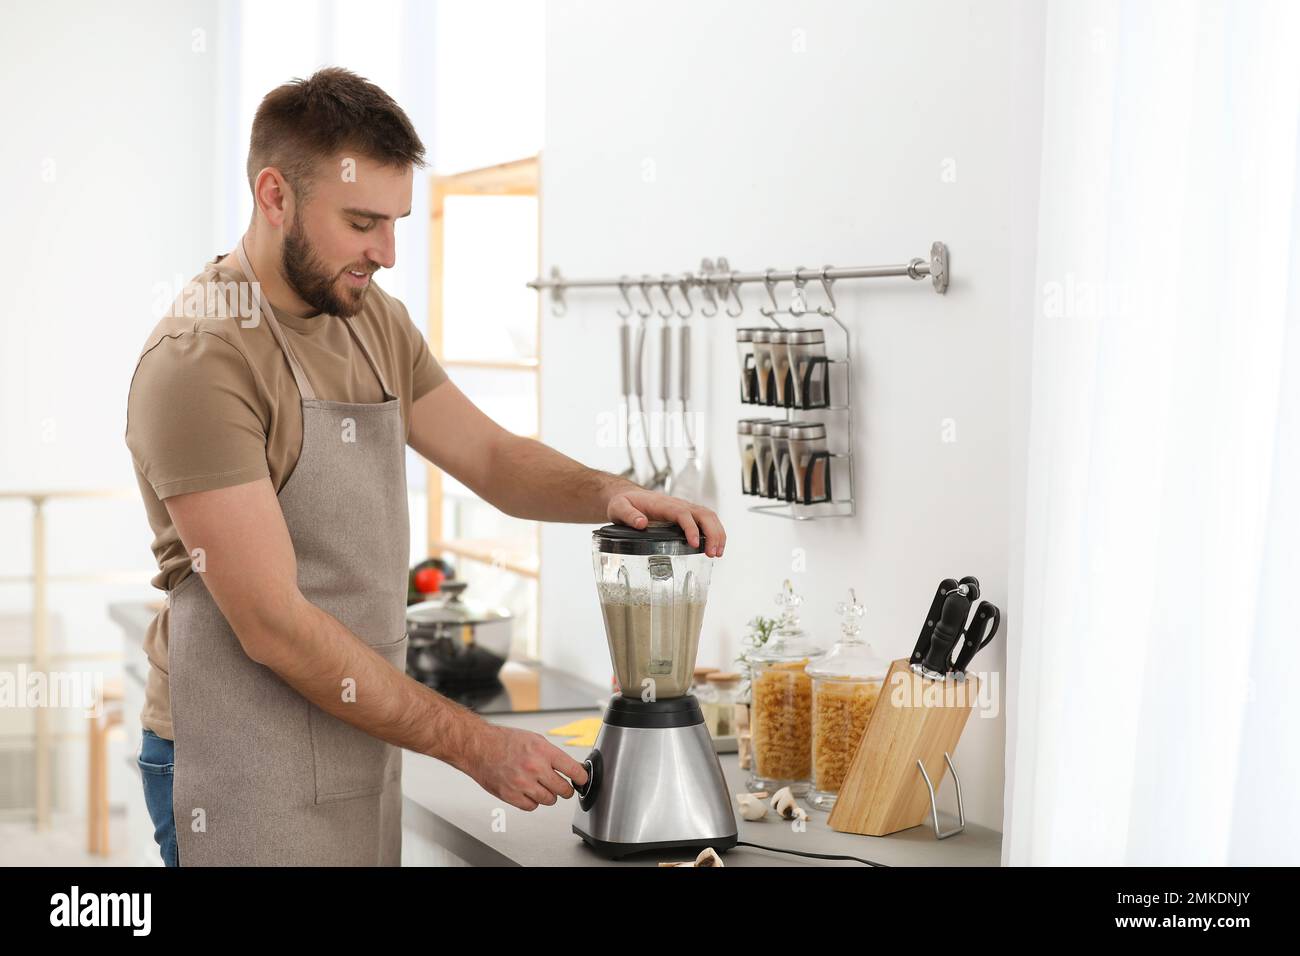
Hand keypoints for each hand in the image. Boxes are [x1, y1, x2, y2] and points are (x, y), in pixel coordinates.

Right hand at [463, 724, 589, 810]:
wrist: (479, 748)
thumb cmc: (505, 741)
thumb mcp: (535, 739)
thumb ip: (553, 755)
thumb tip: (571, 768)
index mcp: (543, 751)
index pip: (573, 770)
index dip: (581, 777)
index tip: (582, 780)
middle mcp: (535, 768)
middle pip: (563, 790)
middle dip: (566, 789)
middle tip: (562, 786)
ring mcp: (523, 784)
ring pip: (549, 800)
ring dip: (548, 795)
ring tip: (540, 785)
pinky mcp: (511, 796)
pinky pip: (532, 807)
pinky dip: (532, 801)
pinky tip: (528, 791)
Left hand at [604, 487, 726, 557]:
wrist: (629, 497)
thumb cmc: (625, 503)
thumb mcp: (619, 508)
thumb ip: (628, 515)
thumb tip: (641, 523)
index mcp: (663, 504)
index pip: (683, 514)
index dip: (691, 528)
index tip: (694, 543)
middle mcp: (678, 504)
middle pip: (703, 514)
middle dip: (712, 533)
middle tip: (712, 553)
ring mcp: (685, 509)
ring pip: (709, 516)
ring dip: (717, 534)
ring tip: (717, 553)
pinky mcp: (687, 515)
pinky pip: (706, 520)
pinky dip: (714, 532)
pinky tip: (714, 547)